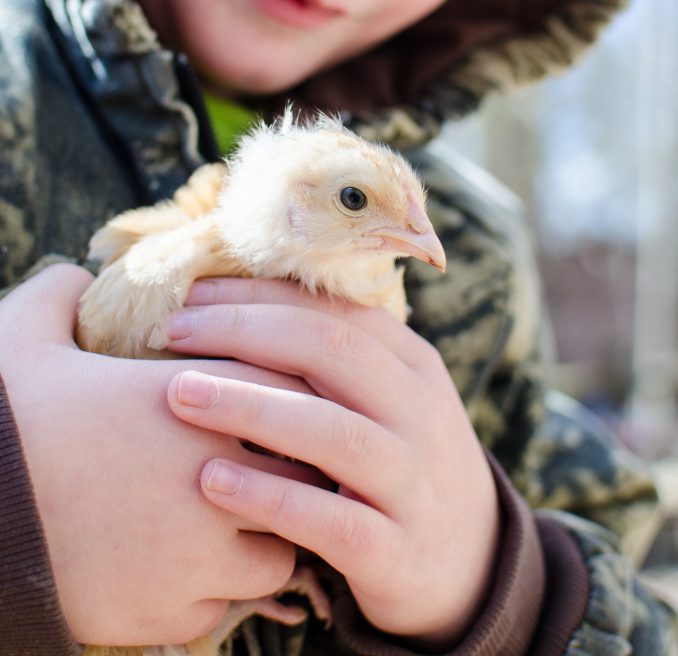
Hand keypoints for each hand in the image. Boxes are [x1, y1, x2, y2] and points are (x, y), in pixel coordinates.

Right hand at [0, 266, 324, 645]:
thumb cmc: (3, 423)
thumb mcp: (23, 338)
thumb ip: (60, 296)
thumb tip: (79, 280)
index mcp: (191, 398)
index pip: (291, 382)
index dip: (289, 386)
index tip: (272, 392)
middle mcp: (212, 472)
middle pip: (305, 466)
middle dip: (295, 461)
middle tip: (268, 456)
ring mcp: (199, 550)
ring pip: (282, 545)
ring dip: (267, 530)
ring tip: (233, 515)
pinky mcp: (174, 610)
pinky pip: (231, 600)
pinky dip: (219, 584)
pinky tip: (188, 562)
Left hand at [166, 277, 500, 647]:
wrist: (472, 568)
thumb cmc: (400, 466)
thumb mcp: (390, 402)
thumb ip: (336, 361)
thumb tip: (239, 309)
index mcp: (413, 365)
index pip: (334, 310)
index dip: (259, 297)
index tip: (191, 296)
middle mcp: (420, 413)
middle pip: (332, 351)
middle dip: (245, 333)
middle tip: (172, 332)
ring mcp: (413, 483)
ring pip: (333, 431)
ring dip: (249, 405)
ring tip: (179, 394)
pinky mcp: (396, 552)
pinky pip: (332, 521)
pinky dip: (270, 498)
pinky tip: (212, 480)